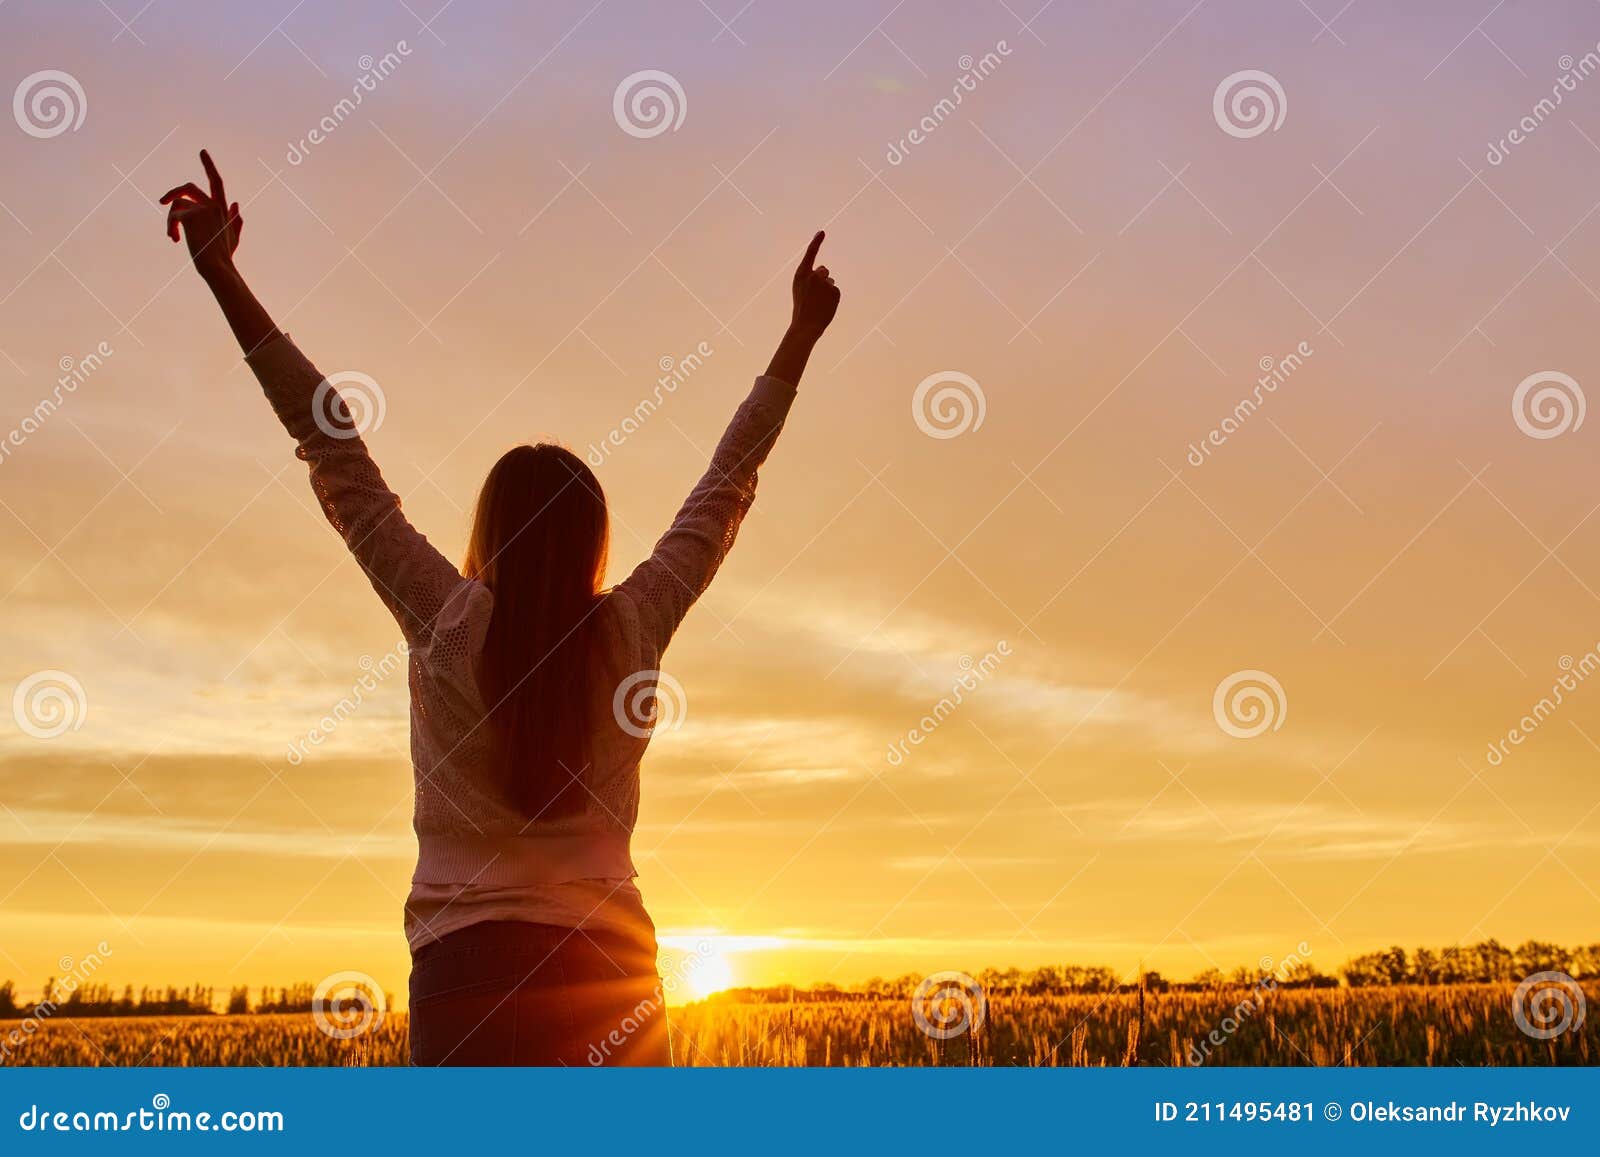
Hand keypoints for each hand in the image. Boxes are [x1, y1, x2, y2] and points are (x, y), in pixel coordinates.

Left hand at [160, 149, 242, 280]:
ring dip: (171, 220)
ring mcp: (203, 209)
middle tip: (162, 201)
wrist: (218, 267)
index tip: (202, 151)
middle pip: (188, 188)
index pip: (216, 182)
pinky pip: (172, 215)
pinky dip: (170, 227)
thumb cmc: (224, 257)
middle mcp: (214, 205)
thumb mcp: (233, 238)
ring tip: (172, 236)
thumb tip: (236, 204)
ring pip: (177, 204)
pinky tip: (174, 240)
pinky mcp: (191, 215)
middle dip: (173, 192)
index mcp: (222, 208)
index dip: (209, 165)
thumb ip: (235, 220)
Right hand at [790, 230, 839, 338]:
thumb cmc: (801, 308)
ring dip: (827, 292)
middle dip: (823, 279)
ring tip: (818, 304)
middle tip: (815, 296)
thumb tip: (825, 272)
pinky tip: (825, 306)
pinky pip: (836, 291)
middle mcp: (813, 275)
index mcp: (801, 274)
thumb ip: (810, 277)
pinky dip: (832, 299)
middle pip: (824, 271)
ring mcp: (824, 283)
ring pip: (830, 283)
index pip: (810, 254)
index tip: (822, 232)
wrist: (806, 325)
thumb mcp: (800, 289)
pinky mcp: (834, 290)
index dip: (816, 242)